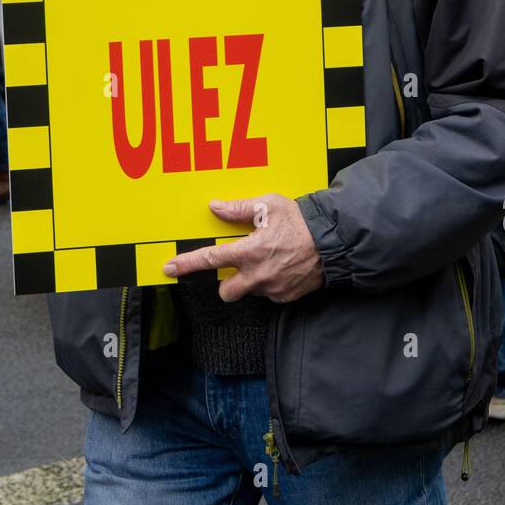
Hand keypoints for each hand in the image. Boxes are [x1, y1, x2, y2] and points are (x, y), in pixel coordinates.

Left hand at [162, 194, 323, 302]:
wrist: (334, 242)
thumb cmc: (302, 221)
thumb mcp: (269, 206)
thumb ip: (239, 209)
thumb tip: (216, 207)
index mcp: (250, 251)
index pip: (211, 260)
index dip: (187, 265)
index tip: (170, 269)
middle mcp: (258, 275)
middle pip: (226, 291)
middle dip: (226, 283)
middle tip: (238, 267)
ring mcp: (273, 289)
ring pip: (250, 291)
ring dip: (252, 280)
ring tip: (270, 261)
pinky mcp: (286, 297)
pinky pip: (270, 294)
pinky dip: (271, 283)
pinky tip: (283, 267)